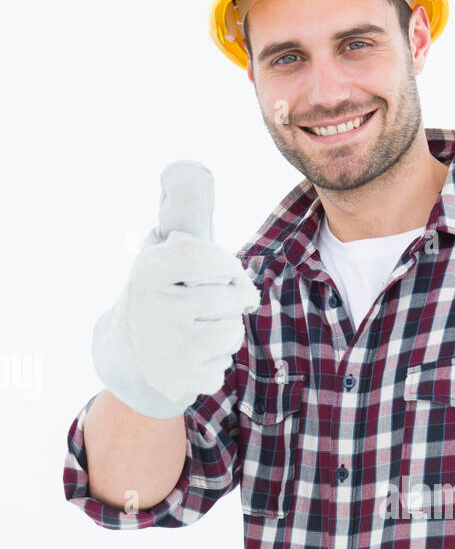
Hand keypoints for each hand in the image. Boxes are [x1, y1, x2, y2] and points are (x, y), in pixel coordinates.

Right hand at [91, 160, 259, 417]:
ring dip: (225, 334)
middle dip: (231, 301)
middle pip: (231, 298)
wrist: (128, 354)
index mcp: (150, 269)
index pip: (209, 257)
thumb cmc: (162, 292)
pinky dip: (213, 365)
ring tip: (199, 330)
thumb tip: (189, 168)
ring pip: (232, 334)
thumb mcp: (164, 249)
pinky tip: (190, 358)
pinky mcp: (177, 379)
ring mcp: (166, 346)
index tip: (230, 273)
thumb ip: (183, 213)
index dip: (228, 266)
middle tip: (211, 304)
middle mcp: (155, 306)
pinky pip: (221, 368)